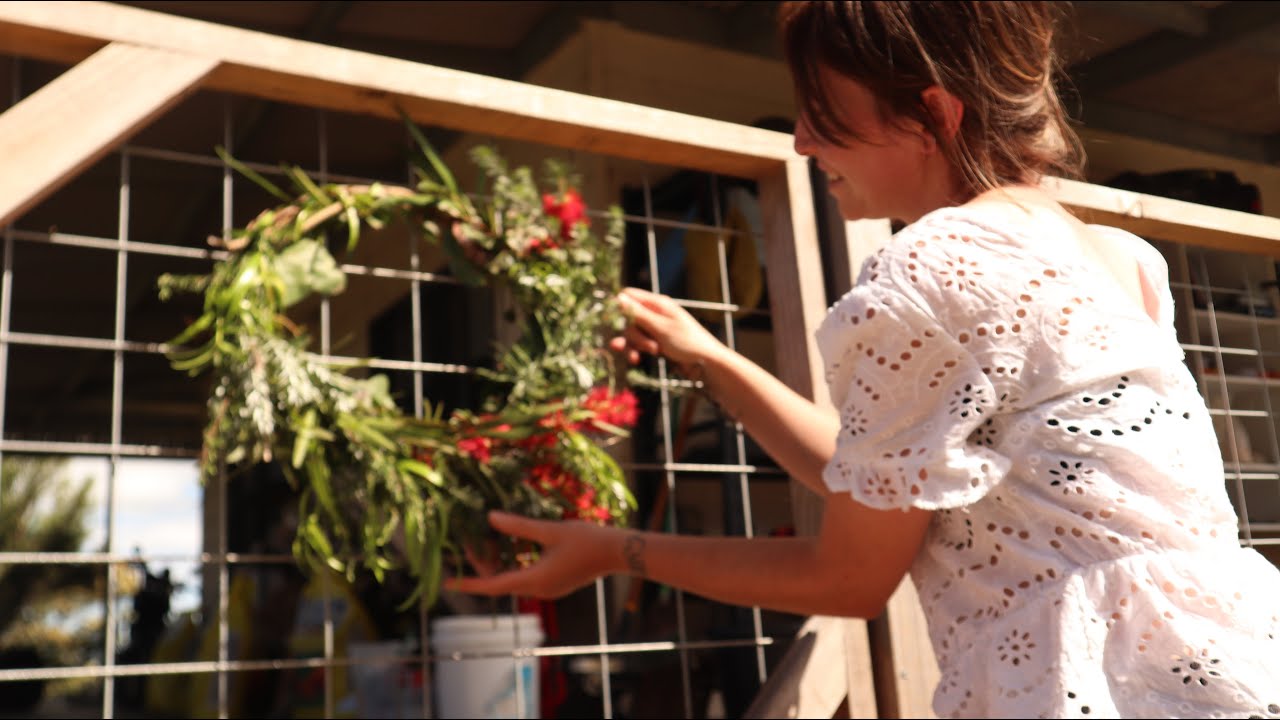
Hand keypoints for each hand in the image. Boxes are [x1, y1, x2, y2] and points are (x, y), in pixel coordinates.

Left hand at [444, 511, 619, 598]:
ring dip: (499, 564)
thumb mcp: (550, 530)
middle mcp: (539, 590)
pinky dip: (514, 565)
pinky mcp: (554, 584)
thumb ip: (519, 527)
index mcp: (535, 580)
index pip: (494, 585)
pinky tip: (510, 548)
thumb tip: (490, 518)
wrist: (618, 554)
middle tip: (468, 544)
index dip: (470, 582)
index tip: (449, 581)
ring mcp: (547, 589)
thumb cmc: (587, 540)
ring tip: (485, 544)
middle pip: (501, 582)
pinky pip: (526, 578)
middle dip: (484, 565)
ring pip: (513, 579)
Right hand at [610, 287, 725, 367]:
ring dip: (635, 344)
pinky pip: (637, 345)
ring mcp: (654, 329)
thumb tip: (617, 296)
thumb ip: (638, 313)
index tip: (614, 321)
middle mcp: (654, 314)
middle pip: (628, 318)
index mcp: (657, 304)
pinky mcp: (655, 343)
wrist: (706, 364)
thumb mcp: (660, 327)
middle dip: (633, 334)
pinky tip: (636, 360)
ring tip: (644, 356)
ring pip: (632, 333)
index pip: (629, 295)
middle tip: (651, 346)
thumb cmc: (688, 342)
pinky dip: (636, 351)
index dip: (619, 306)